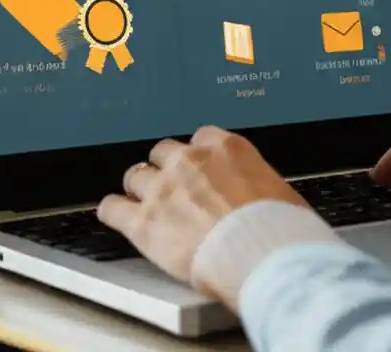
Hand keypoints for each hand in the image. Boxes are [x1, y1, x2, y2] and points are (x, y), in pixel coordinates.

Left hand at [96, 126, 305, 304]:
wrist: (262, 252)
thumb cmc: (278, 227)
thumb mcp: (278, 191)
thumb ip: (254, 185)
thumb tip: (256, 199)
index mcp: (227, 149)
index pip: (201, 137)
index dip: (199, 156)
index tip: (202, 170)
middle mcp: (190, 161)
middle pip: (163, 152)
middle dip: (167, 170)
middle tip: (174, 191)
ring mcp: (162, 189)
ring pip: (135, 175)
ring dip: (141, 189)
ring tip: (146, 205)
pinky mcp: (143, 222)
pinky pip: (112, 208)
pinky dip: (113, 212)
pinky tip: (117, 216)